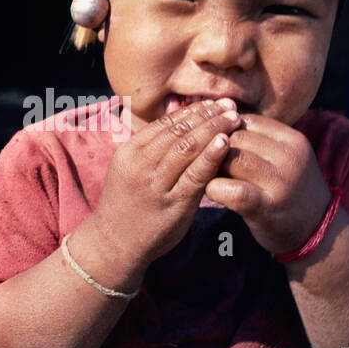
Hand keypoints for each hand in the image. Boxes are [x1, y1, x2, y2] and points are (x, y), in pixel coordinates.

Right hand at [86, 99, 243, 266]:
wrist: (114, 244)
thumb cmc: (126, 205)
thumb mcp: (130, 170)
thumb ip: (153, 150)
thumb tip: (183, 126)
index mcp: (130, 151)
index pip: (166, 122)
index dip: (192, 110)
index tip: (213, 103)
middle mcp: (141, 163)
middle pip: (179, 130)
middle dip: (207, 114)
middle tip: (230, 106)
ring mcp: (156, 183)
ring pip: (188, 146)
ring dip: (214, 128)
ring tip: (234, 119)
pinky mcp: (173, 203)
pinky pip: (195, 175)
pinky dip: (211, 156)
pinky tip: (226, 143)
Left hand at [203, 113, 331, 256]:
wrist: (316, 231)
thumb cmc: (290, 190)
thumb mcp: (285, 158)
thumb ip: (259, 141)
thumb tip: (218, 122)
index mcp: (293, 140)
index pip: (249, 121)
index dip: (228, 131)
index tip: (220, 145)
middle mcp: (290, 158)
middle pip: (238, 137)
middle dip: (218, 148)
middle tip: (209, 162)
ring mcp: (280, 183)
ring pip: (232, 159)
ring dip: (213, 167)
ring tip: (211, 176)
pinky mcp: (266, 208)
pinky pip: (231, 190)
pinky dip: (214, 189)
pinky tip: (214, 193)